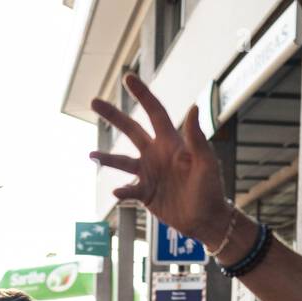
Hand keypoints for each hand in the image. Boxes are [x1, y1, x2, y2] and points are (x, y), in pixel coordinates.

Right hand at [90, 73, 233, 247]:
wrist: (206, 220)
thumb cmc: (210, 189)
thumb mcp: (206, 163)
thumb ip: (196, 137)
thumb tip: (193, 107)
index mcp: (171, 142)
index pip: (154, 112)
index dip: (142, 95)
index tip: (128, 78)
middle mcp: (156, 154)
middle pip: (131, 130)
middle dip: (113, 116)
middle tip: (93, 102)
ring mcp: (149, 174)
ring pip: (122, 161)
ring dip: (106, 158)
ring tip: (91, 155)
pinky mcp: (145, 193)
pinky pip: (128, 190)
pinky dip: (122, 191)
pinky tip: (116, 192)